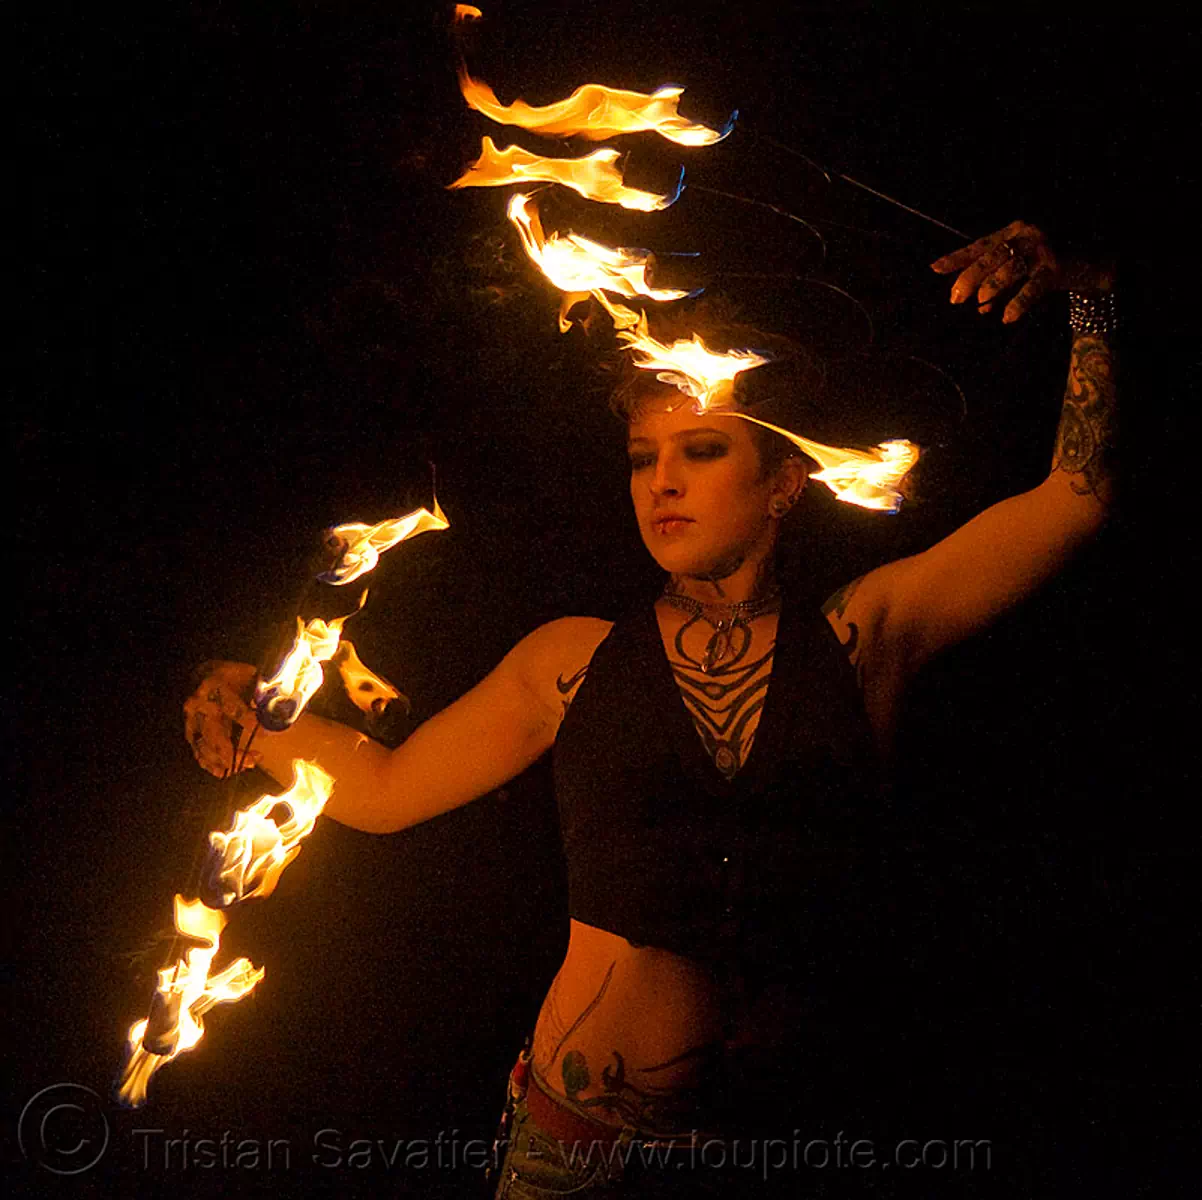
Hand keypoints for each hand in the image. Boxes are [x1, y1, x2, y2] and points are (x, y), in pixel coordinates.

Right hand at [183, 661, 261, 776]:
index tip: (266, 732)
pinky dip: (211, 764)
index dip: (248, 721)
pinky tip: (225, 772)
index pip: (231, 707)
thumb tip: (284, 700)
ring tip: (250, 764)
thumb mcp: (249, 674)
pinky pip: (199, 751)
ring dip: (227, 760)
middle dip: (234, 751)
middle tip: (256, 759)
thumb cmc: (232, 676)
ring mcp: (191, 720)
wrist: (202, 675)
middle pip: (215, 733)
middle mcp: (199, 704)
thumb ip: (265, 687)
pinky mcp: (190, 732)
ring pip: (206, 746)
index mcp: (214, 685)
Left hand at [930, 220, 1112, 323]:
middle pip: (990, 257)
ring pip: (1009, 269)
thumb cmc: (1053, 263)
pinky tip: (1005, 318)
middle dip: (969, 278)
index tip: (934, 268)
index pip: (979, 246)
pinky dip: (1018, 303)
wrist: (1095, 260)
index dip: (957, 258)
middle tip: (955, 299)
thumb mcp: (1023, 272)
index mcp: (1013, 232)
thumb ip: (1000, 287)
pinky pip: (1033, 287)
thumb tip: (978, 308)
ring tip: (979, 304)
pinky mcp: (1057, 266)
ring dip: (991, 288)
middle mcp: (1026, 235)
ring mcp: (1042, 249)